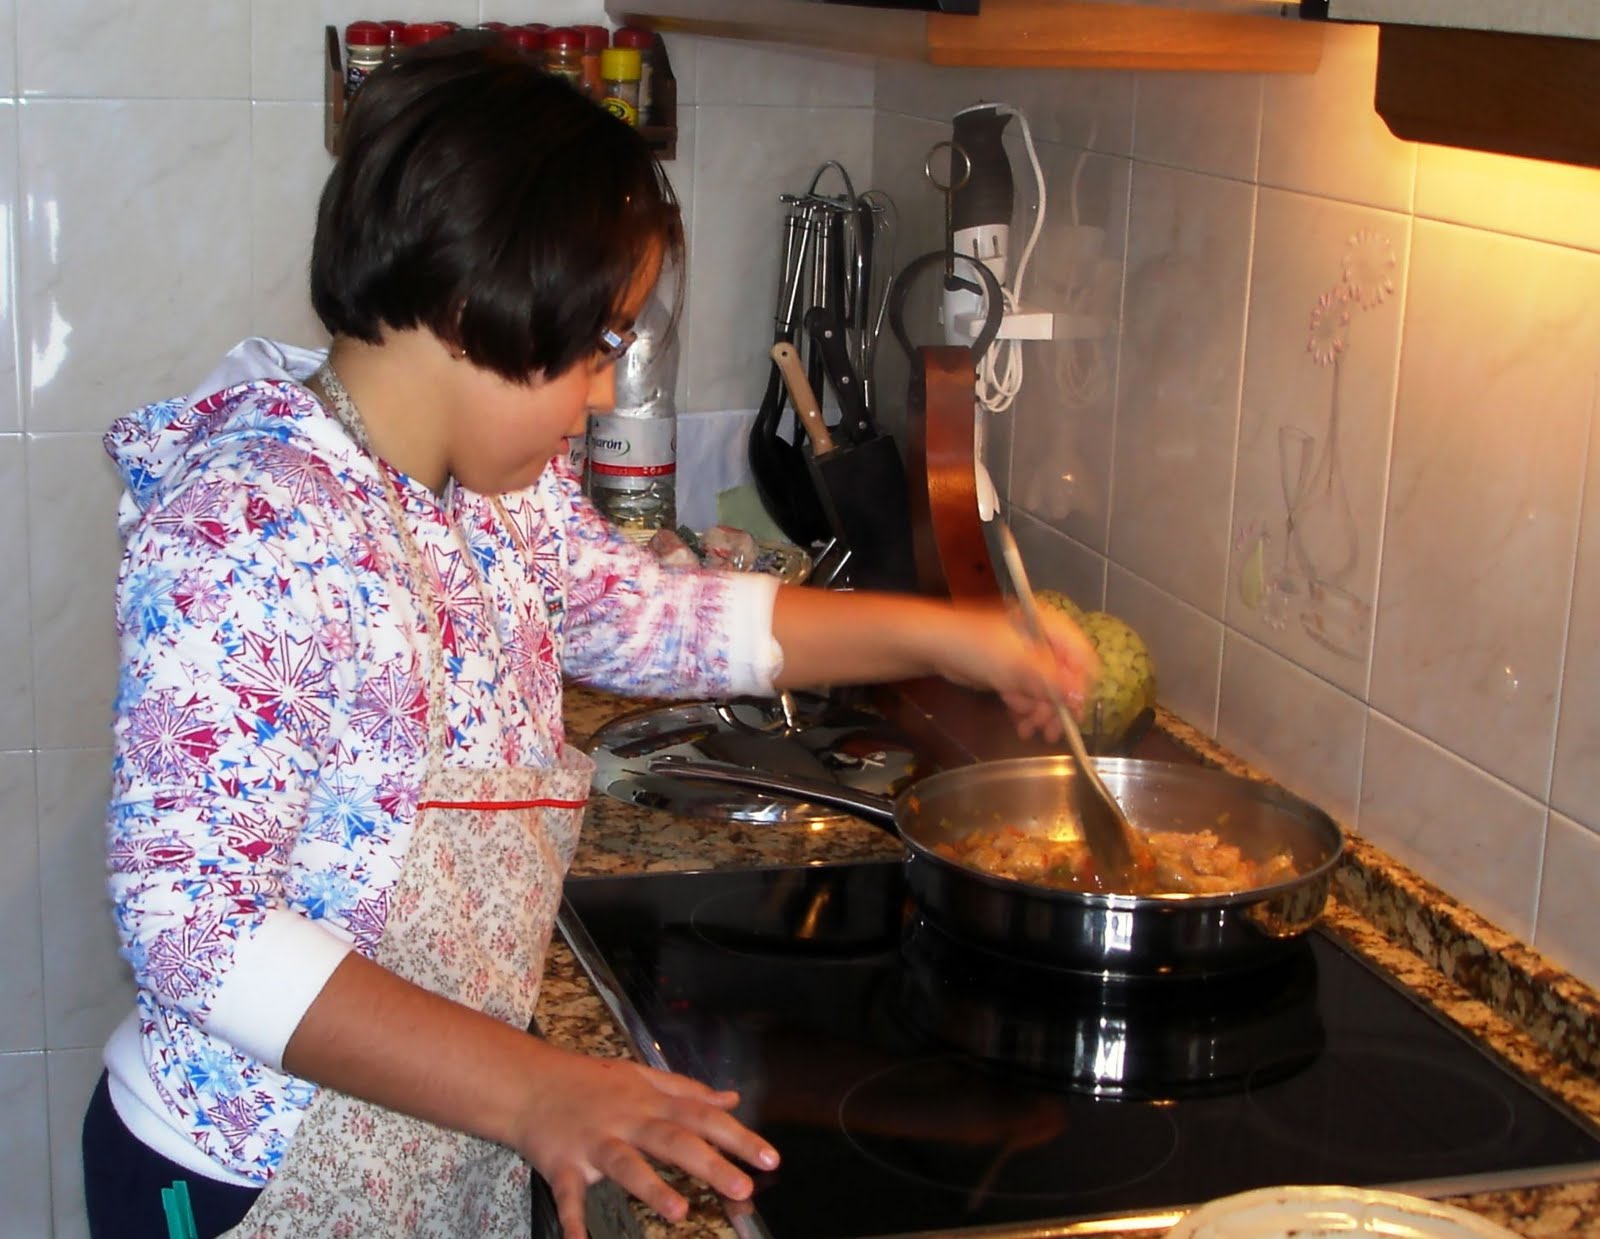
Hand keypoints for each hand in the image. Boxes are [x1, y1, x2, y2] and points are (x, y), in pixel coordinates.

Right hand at [511, 1045, 779, 1238]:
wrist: (528, 1083)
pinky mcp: (563, 1164)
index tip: (769, 1158)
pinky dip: (573, 1220)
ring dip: (650, 1187)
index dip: (737, 1136)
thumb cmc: (589, 1083)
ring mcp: (594, 1142)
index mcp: (650, 1101)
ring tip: (678, 1212)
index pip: (702, 1116)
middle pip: (672, 1140)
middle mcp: (627, 1120)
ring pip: (626, 1164)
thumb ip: (687, 1090)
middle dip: (708, 1163)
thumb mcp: (641, 1077)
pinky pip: (569, 1196)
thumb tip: (730, 1099)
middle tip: (741, 1187)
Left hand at [932, 601, 1099, 741]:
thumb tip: (1080, 698)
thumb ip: (1052, 681)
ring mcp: (1026, 657)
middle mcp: (1043, 641)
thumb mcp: (1019, 665)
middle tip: (1049, 733)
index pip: (1081, 658)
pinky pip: (1027, 693)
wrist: (937, 646)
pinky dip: (1024, 708)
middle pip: (1063, 678)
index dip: (1079, 687)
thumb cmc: (979, 647)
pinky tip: (1018, 723)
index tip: (1074, 714)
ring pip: (1045, 690)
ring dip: (1038, 712)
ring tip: (1026, 730)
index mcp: (1051, 628)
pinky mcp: (1011, 671)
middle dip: (1055, 707)